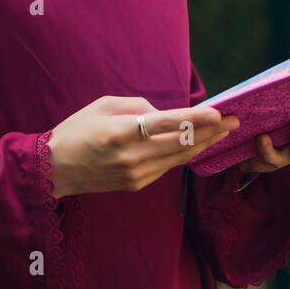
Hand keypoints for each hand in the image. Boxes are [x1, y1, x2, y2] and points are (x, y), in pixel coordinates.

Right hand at [47, 95, 240, 197]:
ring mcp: (135, 174)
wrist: (54, 169)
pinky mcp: (137, 184)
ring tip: (225, 131)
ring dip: (205, 144)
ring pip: (180, 157)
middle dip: (211, 132)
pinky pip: (168, 166)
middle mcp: (131, 156)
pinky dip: (185, 154)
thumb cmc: (78, 129)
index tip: (218, 113)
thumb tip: (166, 115)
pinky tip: (199, 144)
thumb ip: (138, 106)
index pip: (165, 124)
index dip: (194, 119)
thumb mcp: (103, 104)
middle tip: (235, 120)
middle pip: (181, 143)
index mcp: (120, 132)